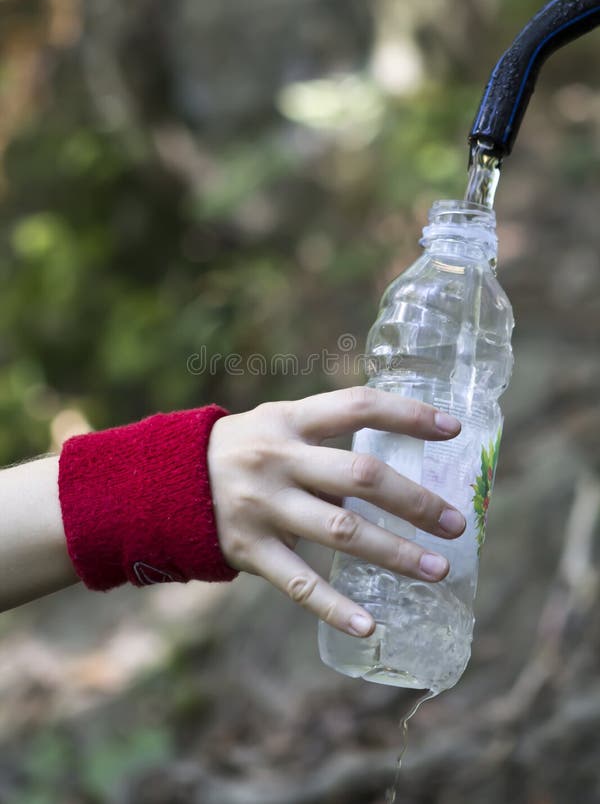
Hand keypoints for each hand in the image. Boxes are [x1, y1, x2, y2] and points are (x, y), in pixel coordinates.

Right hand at [207, 387, 463, 637]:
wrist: (166, 483)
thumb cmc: (244, 448)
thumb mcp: (278, 423)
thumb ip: (328, 435)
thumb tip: (402, 449)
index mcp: (290, 420)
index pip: (357, 406)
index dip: (407, 415)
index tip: (452, 430)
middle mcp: (279, 460)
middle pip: (358, 476)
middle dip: (414, 500)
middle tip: (456, 522)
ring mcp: (264, 507)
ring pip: (341, 531)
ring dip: (395, 553)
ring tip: (439, 570)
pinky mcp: (250, 551)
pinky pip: (300, 583)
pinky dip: (336, 607)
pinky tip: (371, 625)